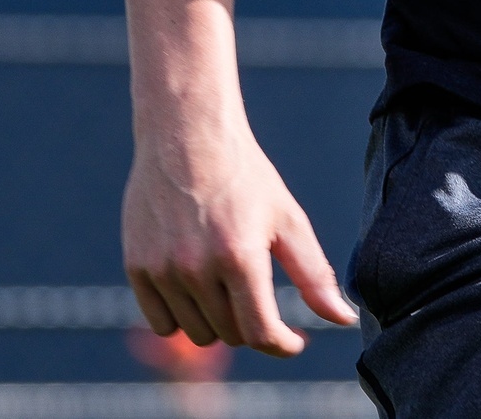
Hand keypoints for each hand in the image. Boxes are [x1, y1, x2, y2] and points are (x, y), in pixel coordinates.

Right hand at [123, 113, 358, 354]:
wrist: (186, 136)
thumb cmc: (246, 178)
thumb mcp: (288, 220)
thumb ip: (315, 275)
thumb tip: (344, 320)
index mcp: (240, 256)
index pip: (260, 332)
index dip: (283, 345)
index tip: (294, 341)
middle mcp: (197, 268)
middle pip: (230, 335)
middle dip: (250, 323)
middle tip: (257, 292)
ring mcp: (163, 270)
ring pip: (196, 333)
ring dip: (217, 321)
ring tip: (226, 285)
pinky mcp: (137, 267)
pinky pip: (161, 323)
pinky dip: (181, 316)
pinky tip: (196, 289)